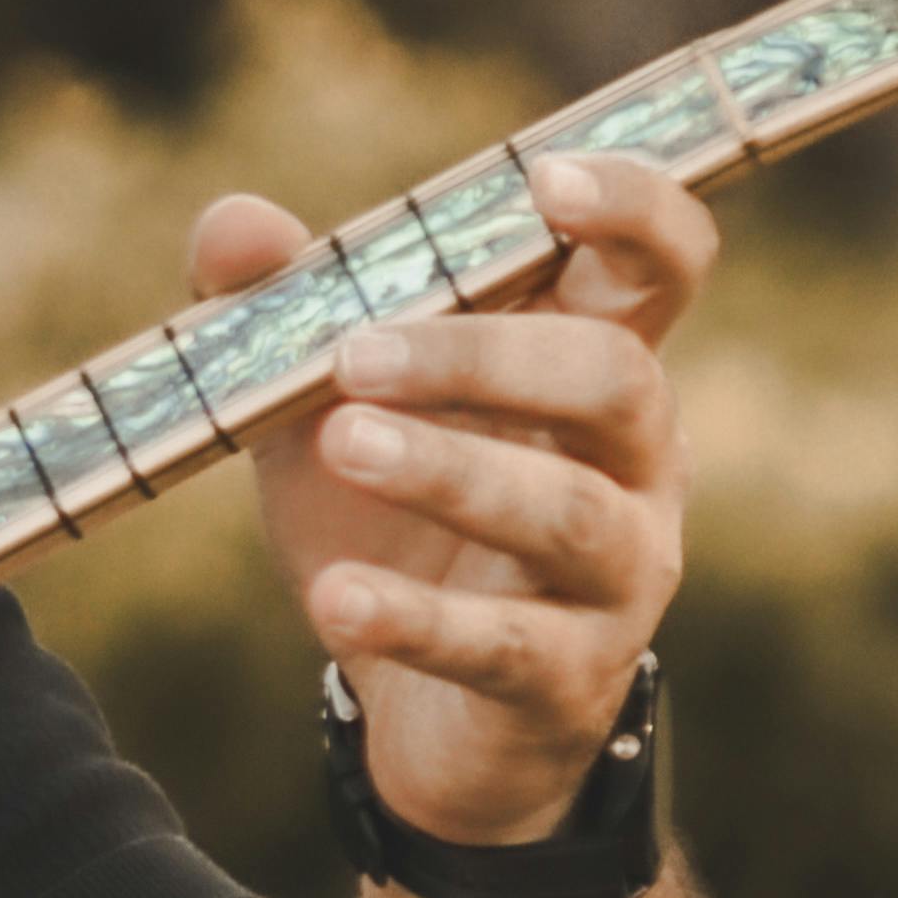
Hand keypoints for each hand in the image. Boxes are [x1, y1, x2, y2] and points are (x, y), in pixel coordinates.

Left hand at [191, 150, 715, 847]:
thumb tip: (234, 224)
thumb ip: (286, 314)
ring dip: (451, 472)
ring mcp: (615, 578)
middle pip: (613, 378)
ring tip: (342, 443)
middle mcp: (633, 465)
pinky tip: (334, 600)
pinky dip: (415, 620)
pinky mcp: (564, 681)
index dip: (632, 208)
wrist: (418, 717)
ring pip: (566, 512)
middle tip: (353, 357)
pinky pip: (505, 646)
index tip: (542, 180)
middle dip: (485, 355)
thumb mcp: (325, 412)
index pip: (663, 266)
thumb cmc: (394, 528)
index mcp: (594, 370)